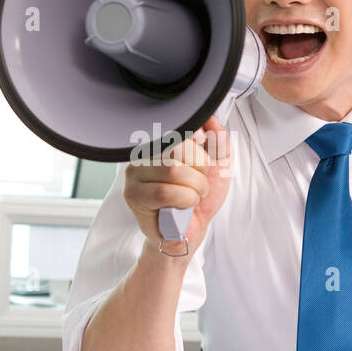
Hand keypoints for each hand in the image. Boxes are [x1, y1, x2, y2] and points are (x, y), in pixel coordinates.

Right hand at [123, 116, 231, 249]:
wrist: (190, 231)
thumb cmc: (199, 199)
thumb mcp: (218, 166)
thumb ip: (218, 140)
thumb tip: (210, 118)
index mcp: (164, 142)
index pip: (183, 130)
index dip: (200, 152)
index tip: (202, 167)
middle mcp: (145, 152)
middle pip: (178, 148)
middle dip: (199, 171)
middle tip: (198, 185)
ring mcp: (135, 172)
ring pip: (172, 170)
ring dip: (194, 188)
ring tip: (192, 196)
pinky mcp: (133, 194)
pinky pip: (164, 192)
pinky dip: (183, 200)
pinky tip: (182, 206)